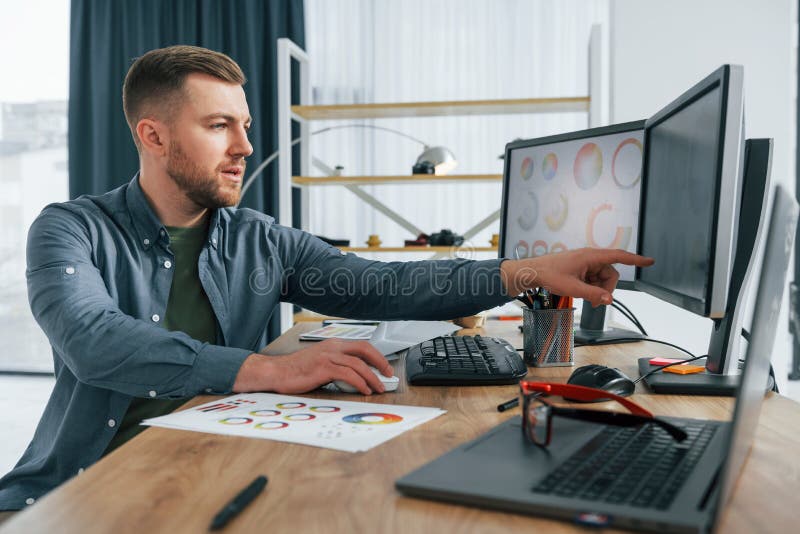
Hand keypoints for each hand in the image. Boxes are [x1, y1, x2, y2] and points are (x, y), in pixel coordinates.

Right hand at [232, 339, 393, 394]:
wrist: (276, 372)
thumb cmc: (296, 370)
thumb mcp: (319, 363)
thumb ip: (336, 366)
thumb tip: (354, 377)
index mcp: (332, 344)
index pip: (361, 346)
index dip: (376, 355)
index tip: (384, 367)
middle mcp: (332, 347)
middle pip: (364, 350)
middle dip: (380, 362)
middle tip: (388, 374)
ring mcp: (328, 356)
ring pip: (358, 364)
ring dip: (372, 377)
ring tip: (378, 388)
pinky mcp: (323, 367)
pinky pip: (348, 374)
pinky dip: (360, 382)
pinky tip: (364, 390)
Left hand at [500, 248, 654, 306]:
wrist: (534, 272)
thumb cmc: (550, 274)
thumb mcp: (572, 287)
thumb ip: (593, 294)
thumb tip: (610, 299)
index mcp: (590, 256)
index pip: (618, 256)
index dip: (635, 259)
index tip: (650, 261)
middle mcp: (590, 257)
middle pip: (611, 273)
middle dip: (607, 288)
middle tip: (596, 302)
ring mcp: (586, 263)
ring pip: (603, 278)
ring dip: (598, 290)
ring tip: (586, 298)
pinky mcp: (582, 269)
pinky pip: (594, 279)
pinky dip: (592, 288)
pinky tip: (582, 292)